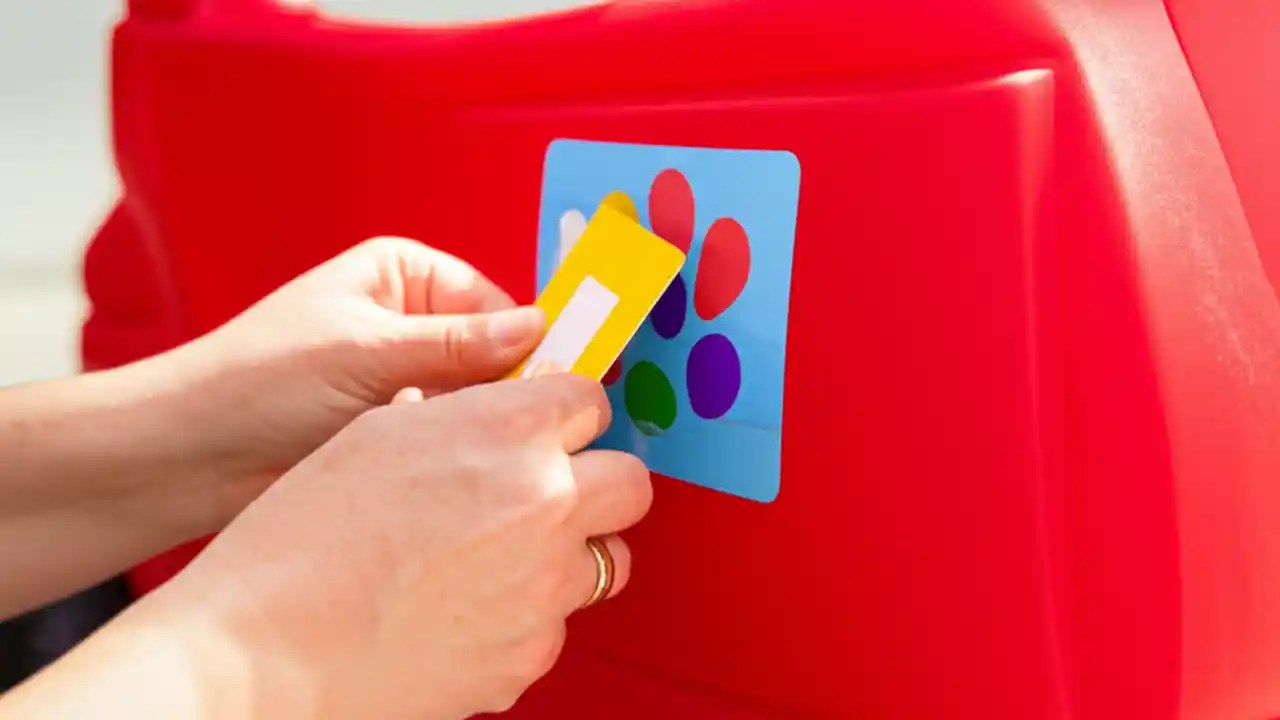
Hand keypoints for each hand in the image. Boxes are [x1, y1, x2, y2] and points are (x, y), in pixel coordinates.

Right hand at [146, 373, 651, 718]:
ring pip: (606, 560)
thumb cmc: (299, 540)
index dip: (566, 414)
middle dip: (597, 481)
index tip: (549, 428)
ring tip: (498, 559)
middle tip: (548, 491)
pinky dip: (523, 618)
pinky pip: (555, 625)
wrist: (262, 653)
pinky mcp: (530, 655)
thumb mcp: (377, 435)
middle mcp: (546, 502)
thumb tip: (498, 419)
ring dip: (569, 553)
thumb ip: (462, 420)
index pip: (590, 400)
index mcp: (508, 431)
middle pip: (630, 482)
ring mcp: (546, 586)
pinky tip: (461, 612)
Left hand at [165, 237, 544, 528]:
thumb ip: (458, 344)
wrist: (189, 455)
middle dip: (508, 389)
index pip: (497, 301)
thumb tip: (543, 329)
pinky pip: (450, 435)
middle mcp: (411, 319)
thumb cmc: (261, 380)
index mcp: (404, 274)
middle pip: (494, 352)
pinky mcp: (396, 428)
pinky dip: (457, 452)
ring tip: (484, 453)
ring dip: (478, 425)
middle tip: (535, 427)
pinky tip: (459, 474)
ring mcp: (405, 376)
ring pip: (476, 399)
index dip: (532, 341)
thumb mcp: (365, 351)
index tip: (571, 381)